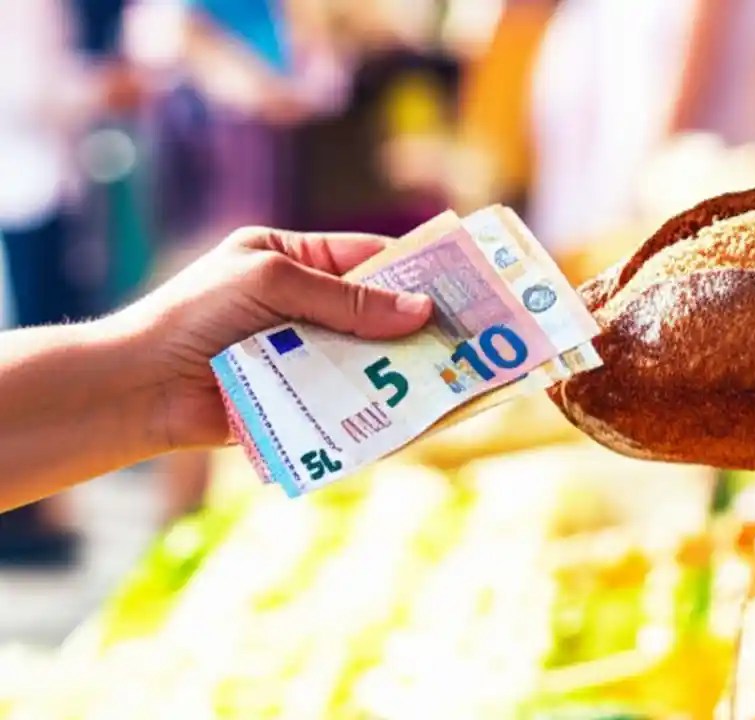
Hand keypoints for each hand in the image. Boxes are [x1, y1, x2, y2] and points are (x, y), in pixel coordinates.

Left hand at [122, 228, 432, 450]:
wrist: (139, 388)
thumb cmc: (195, 315)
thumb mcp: (274, 285)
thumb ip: (347, 300)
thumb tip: (420, 311)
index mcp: (290, 259)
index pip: (365, 257)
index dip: (413, 269)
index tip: (460, 283)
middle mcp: (298, 305)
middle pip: (372, 312)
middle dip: (414, 325)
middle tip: (466, 338)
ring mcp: (298, 353)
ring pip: (363, 359)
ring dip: (397, 369)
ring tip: (449, 378)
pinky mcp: (295, 398)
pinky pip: (344, 400)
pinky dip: (372, 406)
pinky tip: (407, 413)